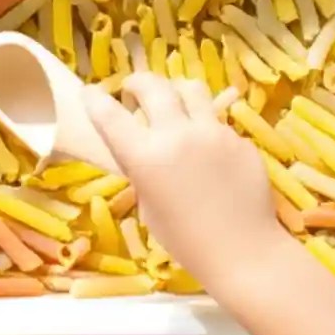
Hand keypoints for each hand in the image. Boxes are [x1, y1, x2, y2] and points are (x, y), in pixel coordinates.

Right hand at [83, 73, 292, 289]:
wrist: (243, 251)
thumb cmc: (186, 241)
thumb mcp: (149, 206)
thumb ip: (144, 170)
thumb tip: (147, 151)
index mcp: (145, 158)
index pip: (109, 115)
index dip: (94, 99)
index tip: (90, 93)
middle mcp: (177, 135)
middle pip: (152, 86)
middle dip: (136, 82)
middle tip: (133, 89)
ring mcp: (214, 133)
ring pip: (191, 89)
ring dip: (175, 91)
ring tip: (174, 104)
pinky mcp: (239, 139)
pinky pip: (217, 122)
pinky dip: (205, 127)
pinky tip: (209, 152)